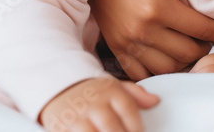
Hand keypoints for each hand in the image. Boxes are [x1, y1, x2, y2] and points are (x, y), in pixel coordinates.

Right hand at [39, 77, 157, 131]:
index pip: (128, 110)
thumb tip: (156, 101)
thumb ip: (136, 95)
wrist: (58, 86)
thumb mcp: (114, 87)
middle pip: (111, 127)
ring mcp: (76, 116)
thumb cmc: (94, 91)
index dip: (137, 127)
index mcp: (110, 91)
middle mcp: (93, 103)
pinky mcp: (62, 127)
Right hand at [89, 0, 213, 79]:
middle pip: (188, 53)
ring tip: (193, 49)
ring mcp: (128, 42)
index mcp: (158, 7)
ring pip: (168, 68)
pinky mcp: (116, 48)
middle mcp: (143, 29)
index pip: (203, 28)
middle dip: (207, 48)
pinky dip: (159, 71)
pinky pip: (142, 73)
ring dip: (185, 62)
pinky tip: (169, 61)